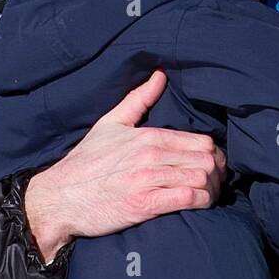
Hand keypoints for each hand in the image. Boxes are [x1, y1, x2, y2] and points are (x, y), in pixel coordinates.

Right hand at [23, 69, 226, 261]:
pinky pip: (187, 198)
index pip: (200, 140)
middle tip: (217, 181)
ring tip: (211, 194)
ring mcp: (148, 179)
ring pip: (201, 178)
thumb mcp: (110, 123)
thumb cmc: (85, 162)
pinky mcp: (144, 204)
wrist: (60, 198)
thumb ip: (138, 99)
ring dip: (213, 188)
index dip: (215, 153)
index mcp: (147, 136)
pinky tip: (200, 204)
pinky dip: (201, 201)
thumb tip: (160, 74)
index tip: (215, 164)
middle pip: (206, 159)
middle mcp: (150, 155)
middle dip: (218, 172)